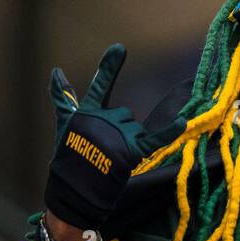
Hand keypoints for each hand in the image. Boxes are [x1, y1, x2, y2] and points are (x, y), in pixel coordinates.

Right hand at [43, 43, 181, 230]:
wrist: (75, 191)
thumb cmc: (69, 159)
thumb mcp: (65, 126)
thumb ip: (63, 98)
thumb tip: (56, 71)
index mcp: (87, 113)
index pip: (101, 86)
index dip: (110, 67)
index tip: (120, 48)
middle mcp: (104, 120)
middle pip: (125, 114)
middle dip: (119, 129)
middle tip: (104, 150)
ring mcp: (119, 135)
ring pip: (135, 127)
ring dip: (129, 141)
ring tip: (112, 159)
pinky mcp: (133, 151)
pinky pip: (156, 138)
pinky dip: (170, 131)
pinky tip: (182, 122)